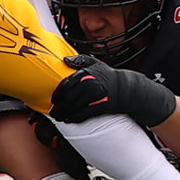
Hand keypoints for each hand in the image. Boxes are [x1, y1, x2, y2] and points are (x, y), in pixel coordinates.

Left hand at [49, 55, 176, 127]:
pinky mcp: (99, 107)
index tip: (53, 99)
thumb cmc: (109, 76)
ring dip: (64, 114)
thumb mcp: (96, 63)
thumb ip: (80, 60)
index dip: (57, 93)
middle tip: (53, 112)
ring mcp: (94, 97)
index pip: (66, 84)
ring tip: (59, 117)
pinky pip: (83, 114)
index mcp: (86, 73)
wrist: (126, 89)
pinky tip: (69, 120)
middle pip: (68, 98)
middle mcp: (89, 84)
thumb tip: (65, 59)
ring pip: (74, 107)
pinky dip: (74, 118)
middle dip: (59, 107)